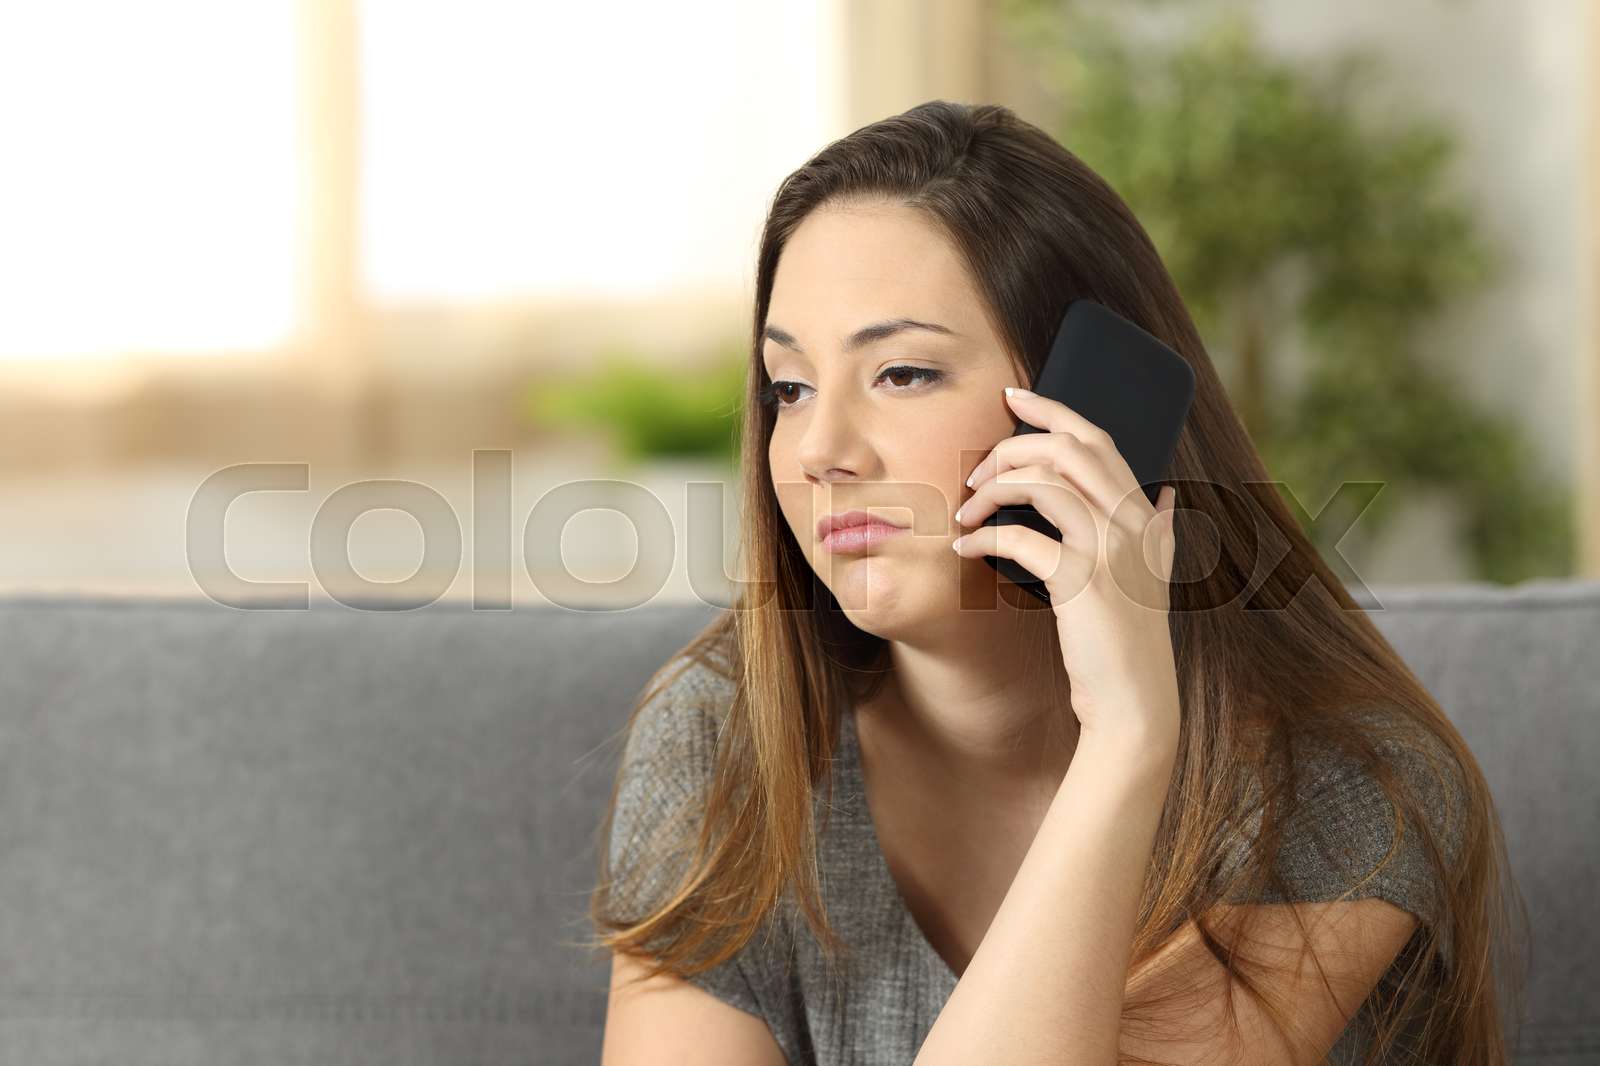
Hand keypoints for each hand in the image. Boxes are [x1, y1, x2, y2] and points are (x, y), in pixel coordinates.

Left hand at [952, 386, 1179, 747]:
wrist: (1135, 702)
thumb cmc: (1130, 641)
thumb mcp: (1155, 579)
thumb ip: (1162, 533)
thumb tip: (1167, 494)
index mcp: (1145, 516)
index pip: (1098, 438)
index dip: (1052, 409)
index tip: (1013, 396)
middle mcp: (1133, 523)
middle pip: (1067, 447)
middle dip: (1011, 447)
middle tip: (976, 472)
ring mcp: (1109, 549)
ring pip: (1043, 481)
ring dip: (992, 489)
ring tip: (968, 513)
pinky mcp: (1082, 580)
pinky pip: (1021, 536)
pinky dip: (986, 537)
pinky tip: (968, 550)